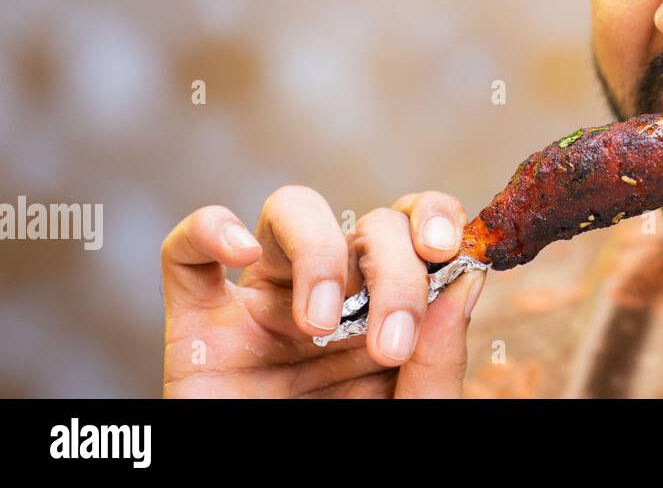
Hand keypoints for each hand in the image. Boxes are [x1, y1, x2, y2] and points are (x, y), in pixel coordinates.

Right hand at [162, 186, 486, 397]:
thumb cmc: (356, 475)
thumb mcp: (413, 419)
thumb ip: (441, 358)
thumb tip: (468, 274)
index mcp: (387, 313)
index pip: (412, 229)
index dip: (431, 214)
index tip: (445, 247)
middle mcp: (331, 300)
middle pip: (364, 223)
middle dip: (390, 268)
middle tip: (390, 343)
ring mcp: (263, 312)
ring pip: (288, 211)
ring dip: (319, 250)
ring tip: (320, 326)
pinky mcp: (198, 334)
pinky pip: (183, 255)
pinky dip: (209, 229)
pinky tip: (241, 253)